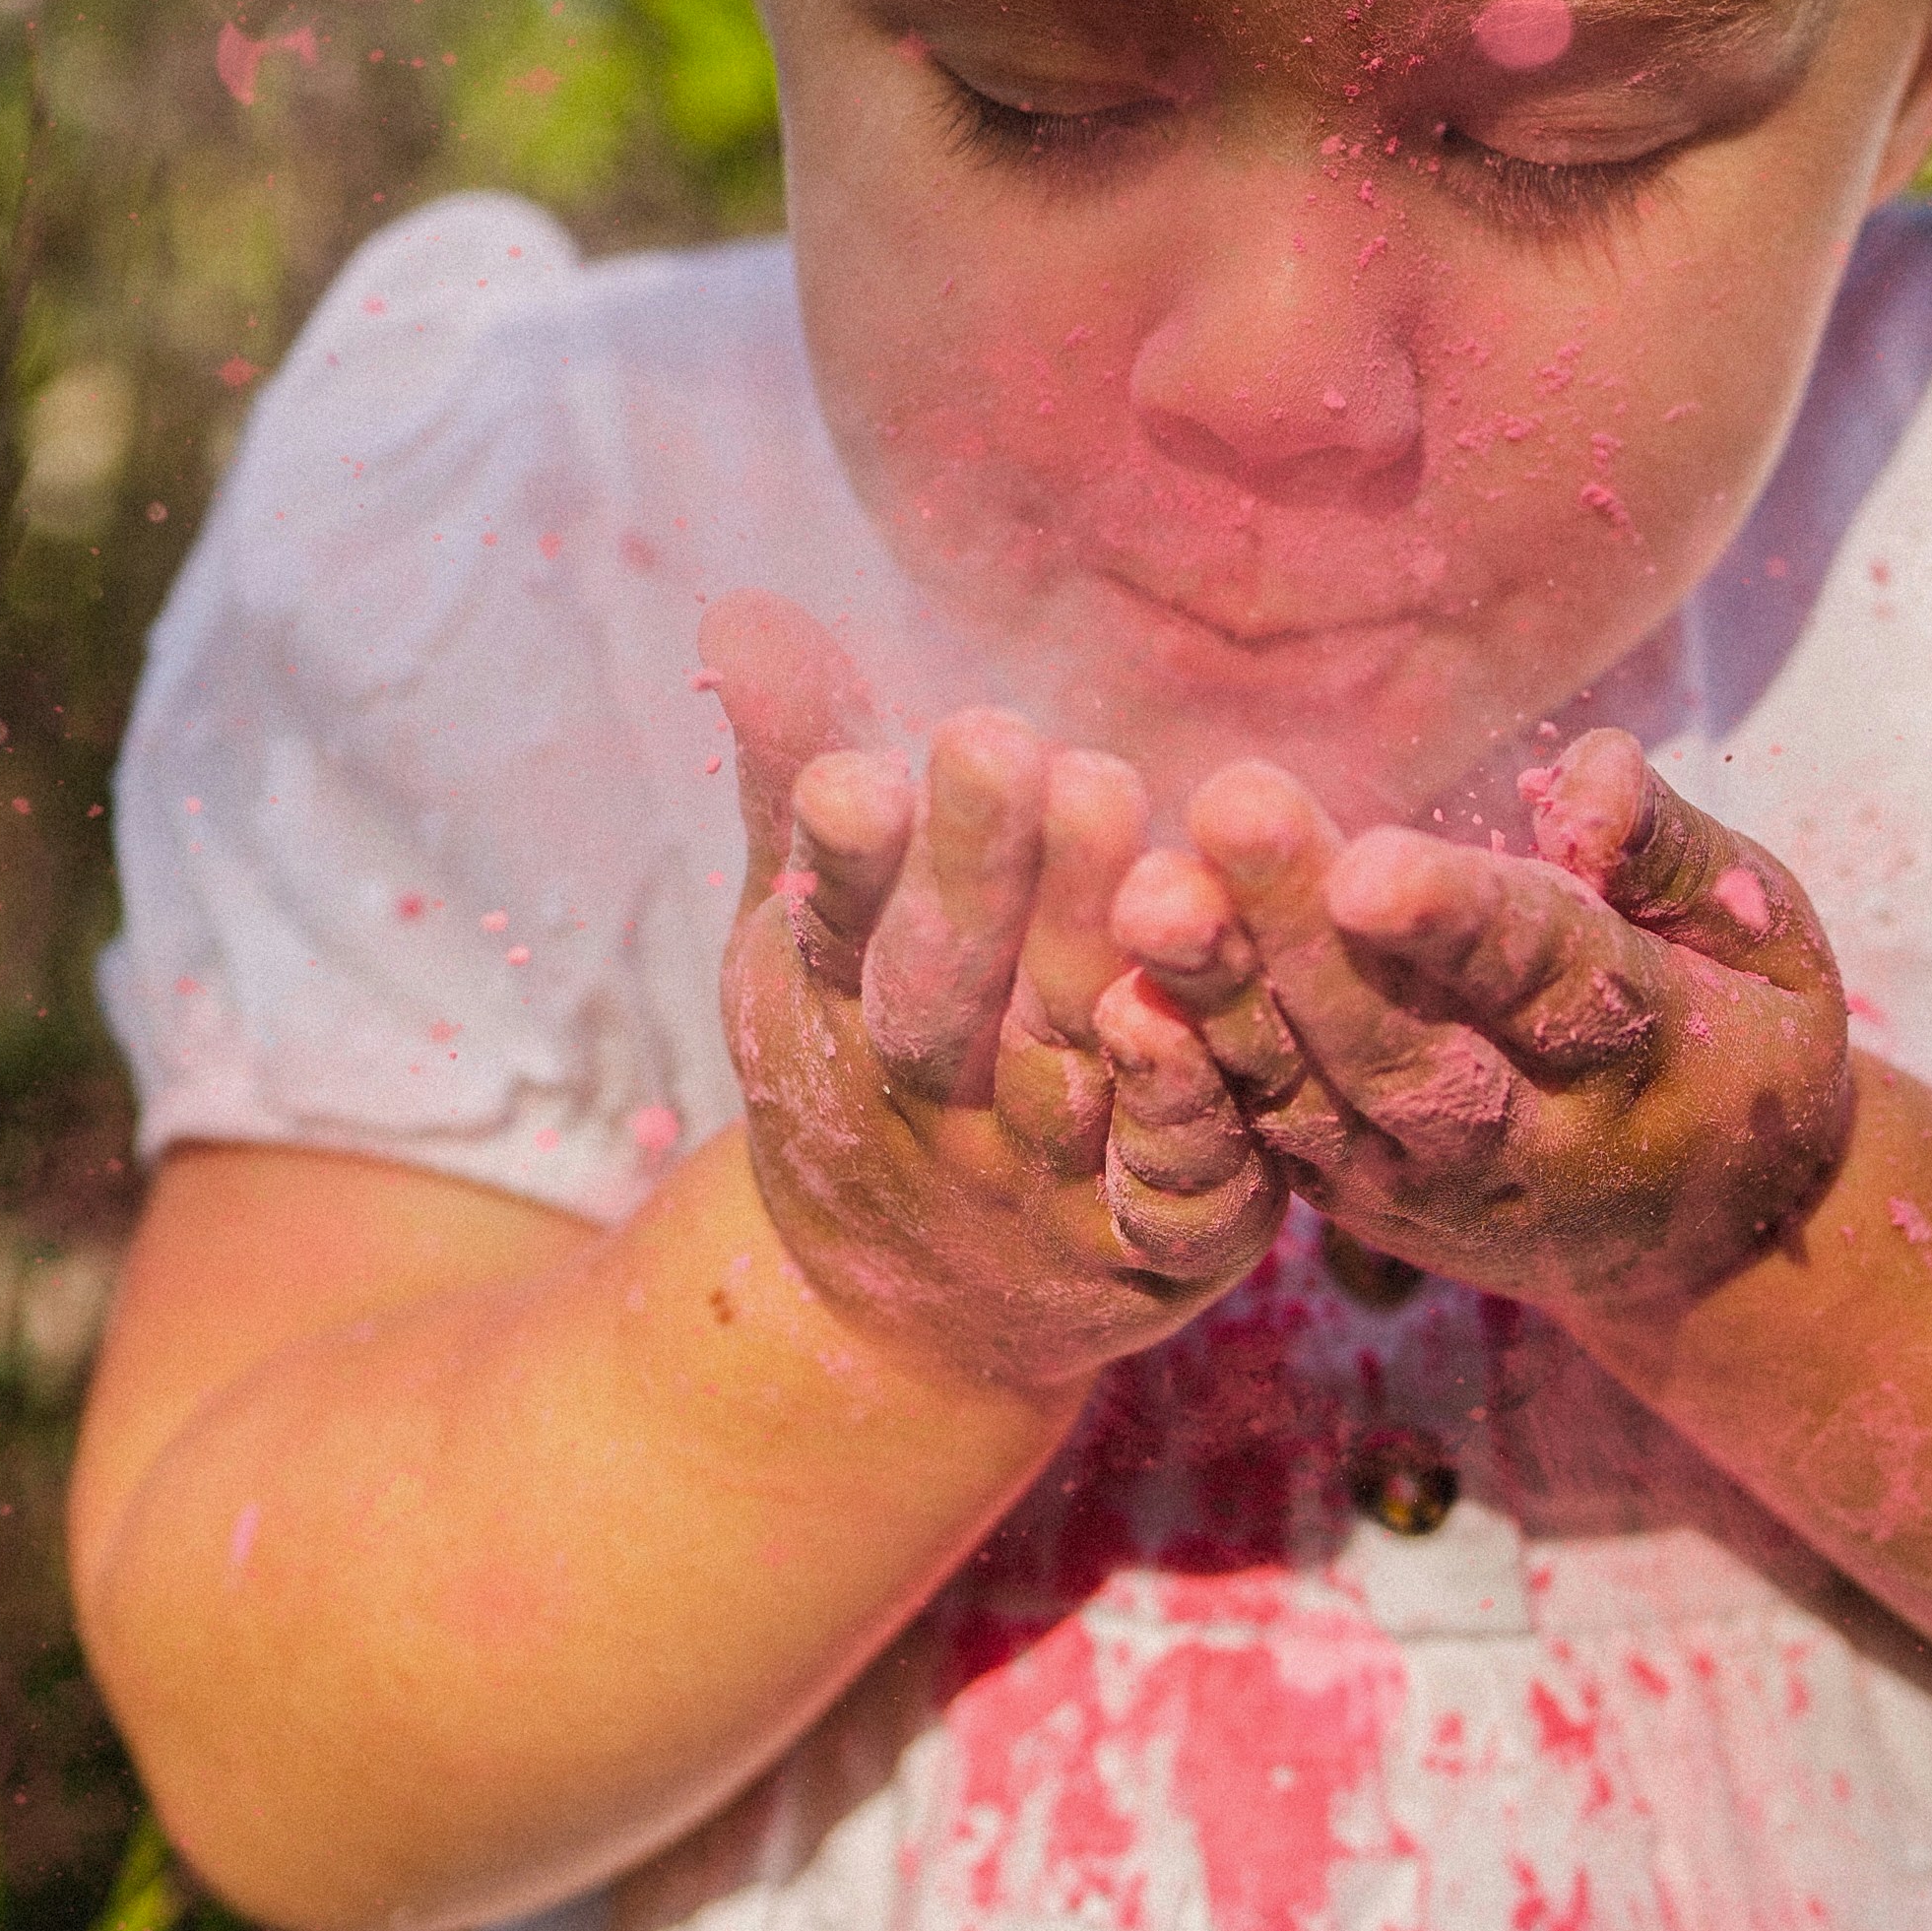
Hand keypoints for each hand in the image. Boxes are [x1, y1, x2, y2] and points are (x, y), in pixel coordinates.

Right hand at [701, 593, 1285, 1397]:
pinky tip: (1191, 1013)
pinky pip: (1170, 1176)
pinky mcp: (1162, 1237)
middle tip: (1006, 745)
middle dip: (972, 870)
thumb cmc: (874, 1059)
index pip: (833, 922)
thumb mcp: (814, 929)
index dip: (846, 857)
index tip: (857, 772)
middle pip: (945, 988)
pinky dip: (1179, 1104)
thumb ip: (798, 774)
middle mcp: (934, 1097)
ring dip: (1084, 951)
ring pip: (1064, 1065)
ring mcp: (1043, 1177)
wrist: (923, 1321)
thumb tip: (740, 609)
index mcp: (834, 1011)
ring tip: (1111, 812)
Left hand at [1101, 728, 1852, 1328]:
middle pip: (1400, 1042)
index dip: (1457, 925)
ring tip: (1145, 895)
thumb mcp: (1767, 941)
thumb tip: (1587, 780)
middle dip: (1306, 935)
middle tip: (1228, 810)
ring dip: (1221, 1002)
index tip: (1370, 862)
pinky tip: (1112, 993)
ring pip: (1312, 1100)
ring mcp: (1430, 1187)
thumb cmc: (1740, 1036)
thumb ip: (1671, 853)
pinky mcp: (1357, 1202)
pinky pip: (1262, 1144)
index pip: (1545, 977)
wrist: (1708, 1243)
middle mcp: (1531, 1140)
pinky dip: (1187, 1080)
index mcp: (1648, 1057)